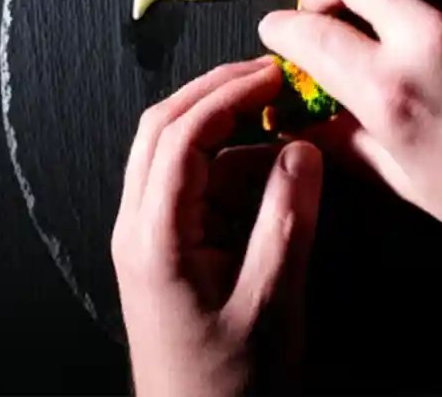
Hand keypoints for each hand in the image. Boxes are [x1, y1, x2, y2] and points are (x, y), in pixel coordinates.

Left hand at [111, 58, 322, 396]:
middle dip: (216, 93)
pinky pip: (191, 185)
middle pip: (162, 130)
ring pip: (174, 153)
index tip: (274, 75)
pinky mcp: (165, 248)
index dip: (226, 94)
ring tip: (284, 126)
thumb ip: (287, 222)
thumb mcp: (271, 305)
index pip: (180, 137)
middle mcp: (139, 228)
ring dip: (226, 130)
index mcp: (156, 239)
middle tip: (272, 76)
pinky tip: (272, 174)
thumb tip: (302, 150)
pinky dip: (229, 166)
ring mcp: (147, 237)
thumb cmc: (228, 385)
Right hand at [258, 0, 441, 279]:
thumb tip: (306, 119)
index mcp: (393, 91)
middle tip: (324, 10)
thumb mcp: (408, 184)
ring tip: (375, 9)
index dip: (282, 31)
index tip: (278, 35)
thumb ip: (349, 139)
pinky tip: (431, 24)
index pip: (312, 32)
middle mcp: (429, 36)